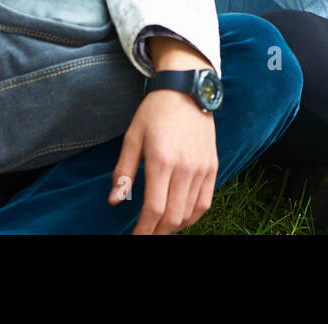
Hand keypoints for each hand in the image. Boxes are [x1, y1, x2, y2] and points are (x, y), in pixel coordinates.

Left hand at [108, 88, 216, 233]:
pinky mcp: (212, 166)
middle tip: (146, 235)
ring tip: (160, 227)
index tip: (136, 237)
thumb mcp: (132, 137)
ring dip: (174, 226)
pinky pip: (205, 202)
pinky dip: (193, 216)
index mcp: (162, 161)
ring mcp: (202, 168)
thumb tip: (115, 200)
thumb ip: (124, 171)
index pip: (154, 209)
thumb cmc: (155, 112)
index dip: (143, 229)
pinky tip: (181, 218)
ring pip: (190, 213)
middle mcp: (185, 168)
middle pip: (173, 216)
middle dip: (157, 232)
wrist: (187, 90)